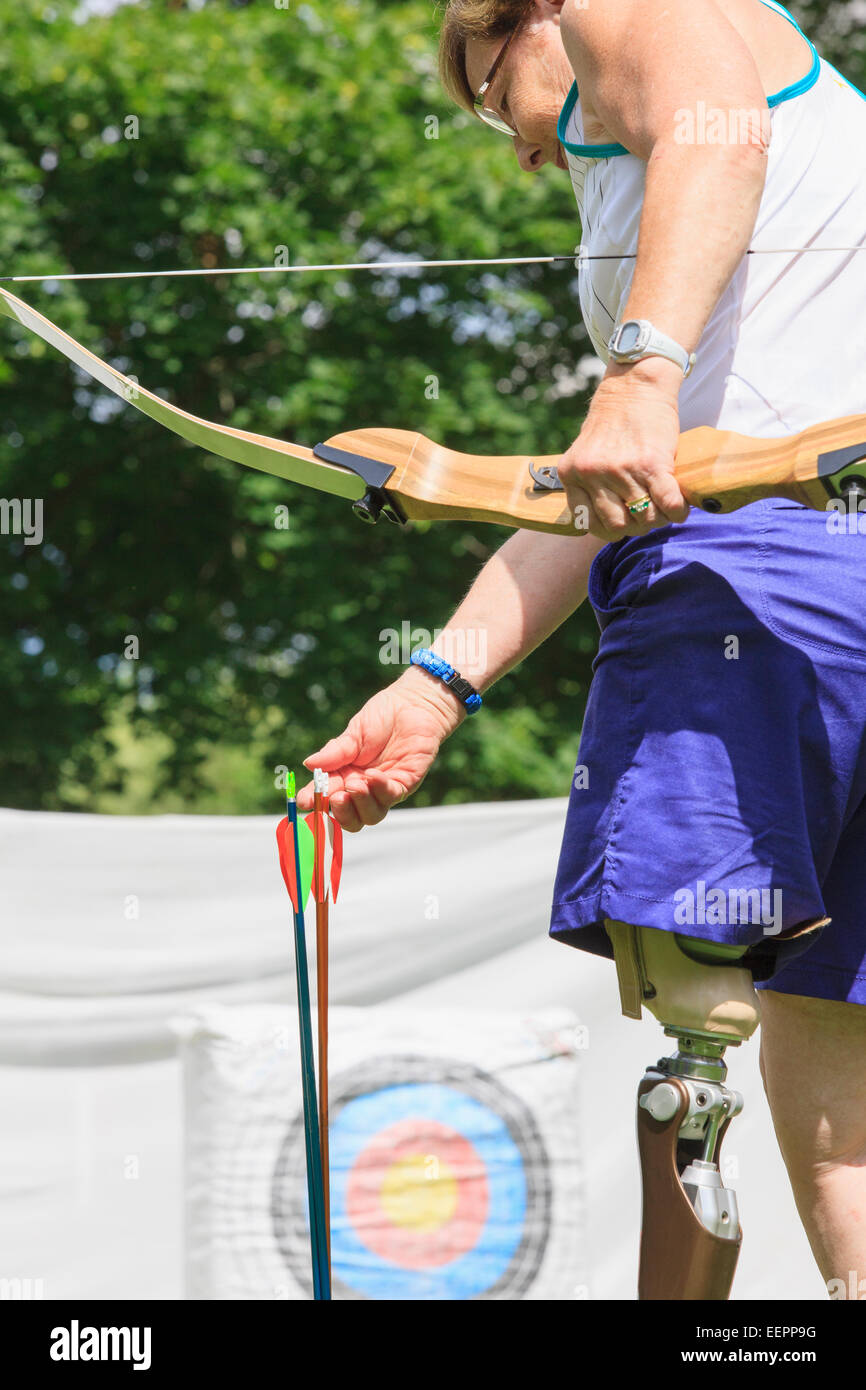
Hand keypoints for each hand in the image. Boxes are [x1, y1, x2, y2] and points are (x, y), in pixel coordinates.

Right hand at [296, 668, 463, 829]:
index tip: (306, 801)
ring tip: (355, 784)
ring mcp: (384, 789)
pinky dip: (380, 789)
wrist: (411, 705)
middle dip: (340, 812)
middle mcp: (363, 788)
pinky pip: (391, 796)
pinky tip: (373, 775)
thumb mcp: (352, 735)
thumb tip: (309, 765)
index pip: (327, 798)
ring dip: (360, 804)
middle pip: (350, 817)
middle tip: (335, 797)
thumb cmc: (381, 718)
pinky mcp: (405, 783)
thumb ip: (334, 753)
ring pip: (371, 815)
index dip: (315, 803)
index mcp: (345, 777)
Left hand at [557, 364, 687, 541]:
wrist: (635, 383)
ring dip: (659, 518)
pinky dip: (677, 512)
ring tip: (663, 506)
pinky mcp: (652, 463)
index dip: (610, 528)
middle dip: (636, 525)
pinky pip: (668, 504)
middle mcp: (593, 473)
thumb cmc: (613, 421)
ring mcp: (621, 469)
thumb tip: (607, 523)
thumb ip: (588, 483)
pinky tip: (678, 506)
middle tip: (647, 513)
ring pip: (645, 517)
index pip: (589, 523)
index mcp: (571, 473)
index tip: (623, 520)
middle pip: (618, 525)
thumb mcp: (585, 452)